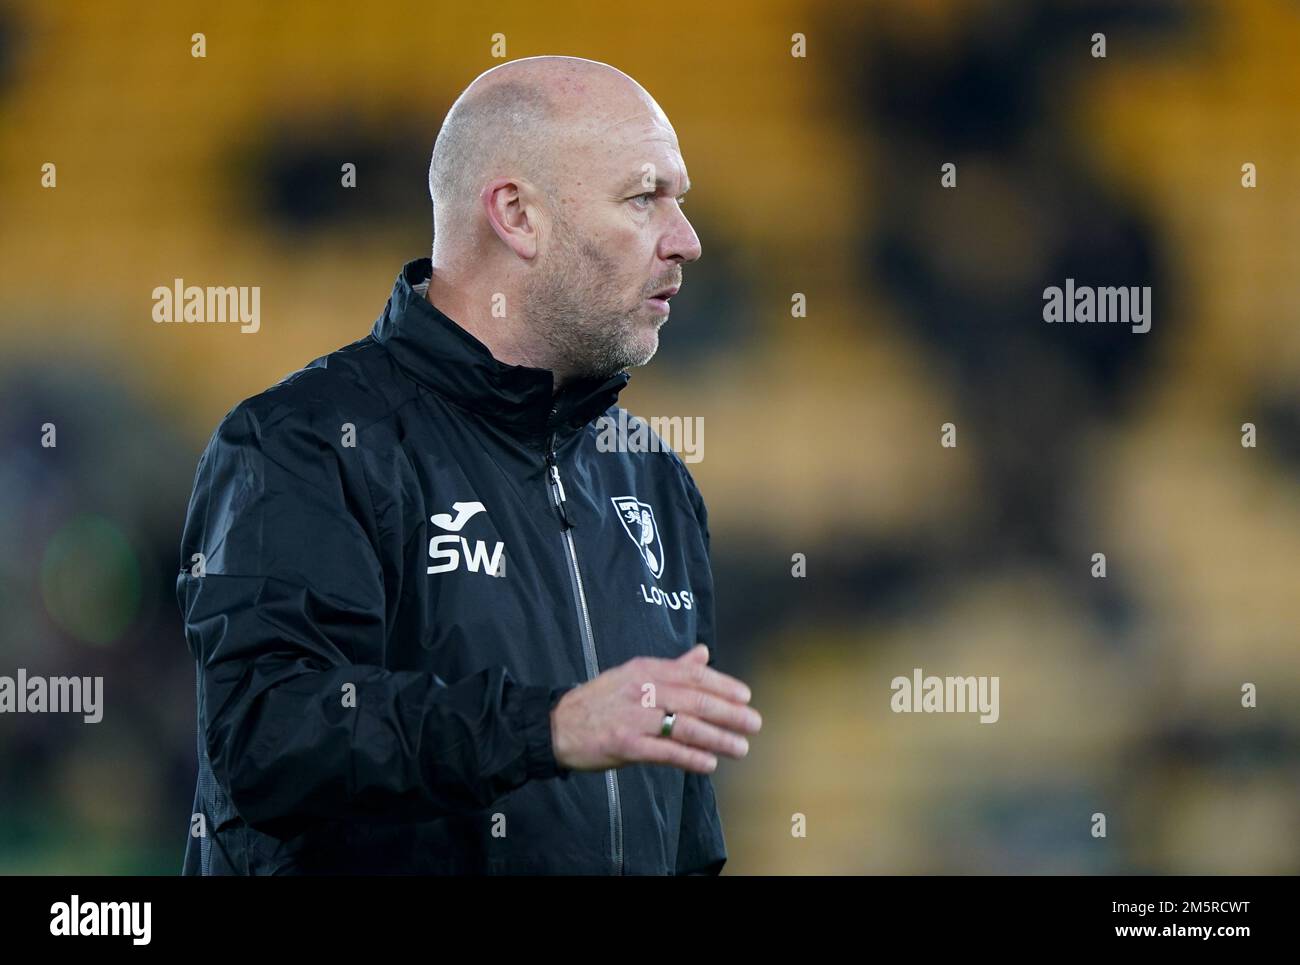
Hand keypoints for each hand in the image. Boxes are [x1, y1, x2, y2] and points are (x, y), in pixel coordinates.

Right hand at [550, 644, 760, 773]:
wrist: (557, 725)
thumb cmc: (601, 700)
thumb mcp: (634, 675)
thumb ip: (672, 667)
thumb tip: (703, 654)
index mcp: (646, 669)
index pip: (694, 675)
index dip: (723, 685)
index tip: (746, 696)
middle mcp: (642, 689)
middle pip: (696, 700)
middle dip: (729, 713)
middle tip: (754, 723)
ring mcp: (634, 718)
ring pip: (685, 727)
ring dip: (718, 738)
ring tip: (740, 748)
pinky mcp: (625, 745)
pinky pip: (665, 751)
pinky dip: (690, 758)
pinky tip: (709, 764)